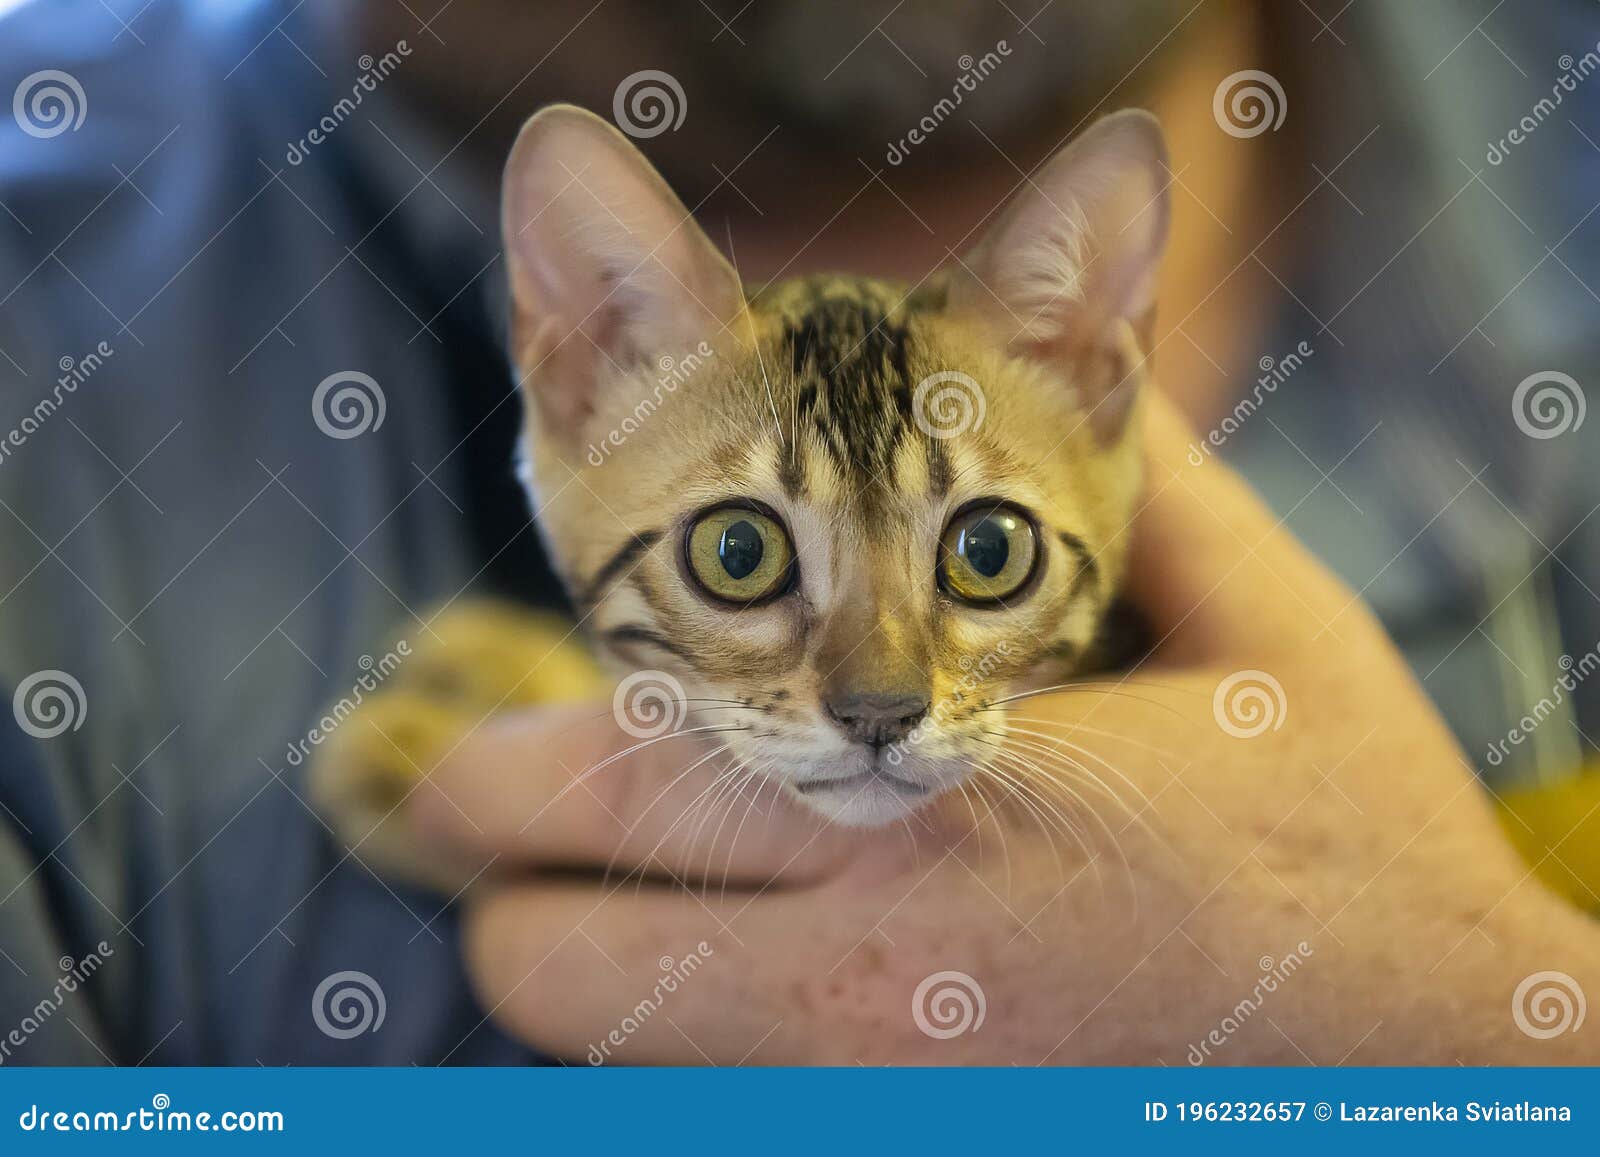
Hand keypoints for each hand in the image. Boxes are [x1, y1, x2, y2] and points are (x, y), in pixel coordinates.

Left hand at [418, 391, 1599, 1063]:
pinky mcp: (903, 1138)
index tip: (471, 749)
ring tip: (633, 903)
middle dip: (500, 899)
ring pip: (619, 1063)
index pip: (625, 792)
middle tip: (520, 839)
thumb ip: (1142, 488)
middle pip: (557, 971)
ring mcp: (887, 1090)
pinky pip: (715, 1107)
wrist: (1433, 1053)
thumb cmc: (1348, 837)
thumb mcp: (1268, 629)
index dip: (501, 771)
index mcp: (939, 814)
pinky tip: (743, 979)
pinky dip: (685, 1045)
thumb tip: (1069, 379)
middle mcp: (882, 978)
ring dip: (591, 976)